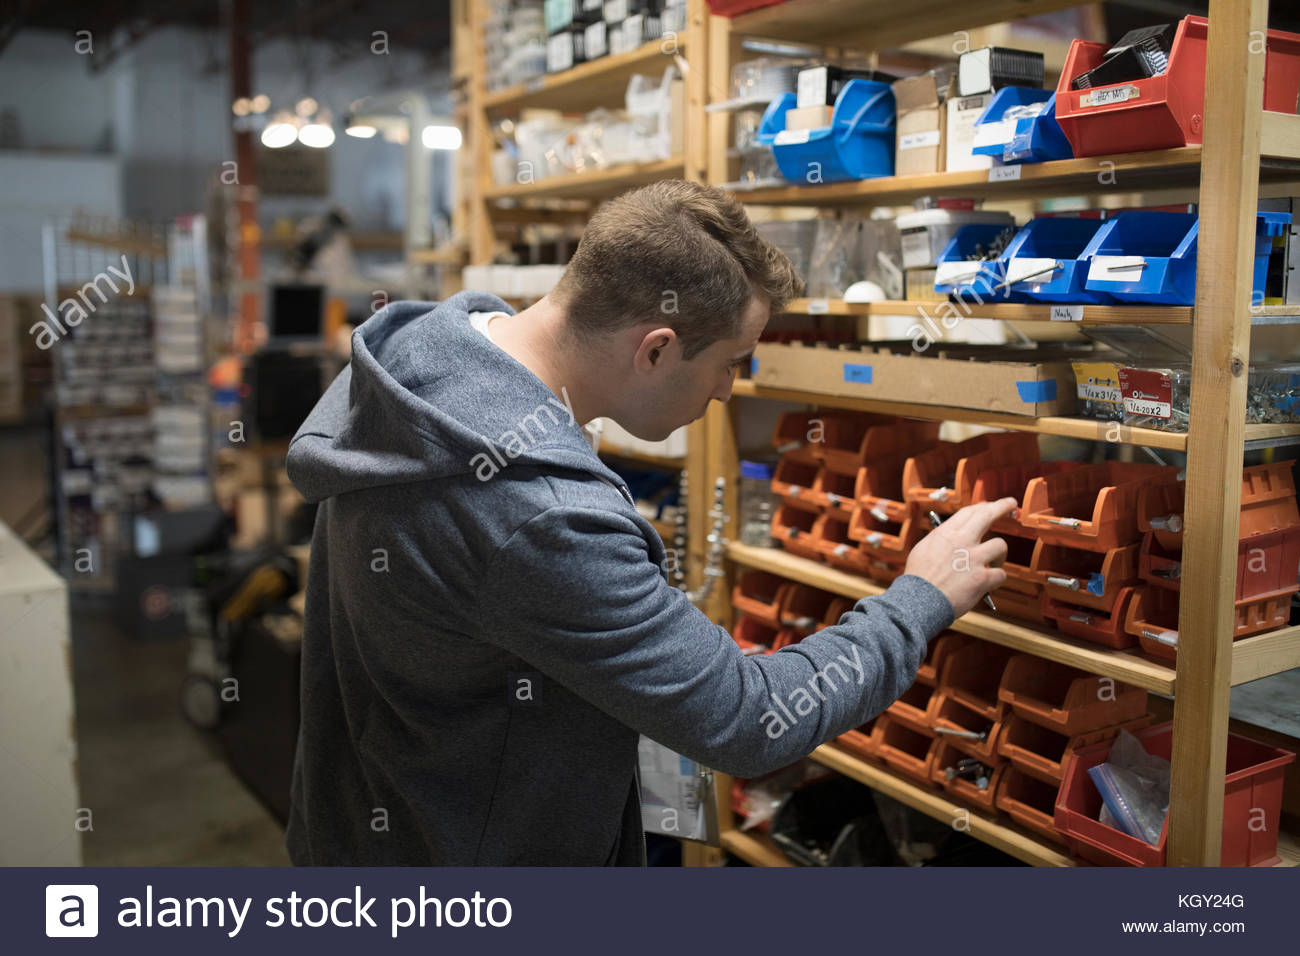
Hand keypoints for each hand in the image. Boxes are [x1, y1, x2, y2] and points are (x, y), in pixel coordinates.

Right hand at [903, 498, 1015, 617]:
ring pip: (1001, 545)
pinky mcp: (982, 578)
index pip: (969, 512)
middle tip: (1011, 505)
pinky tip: (990, 583)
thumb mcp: (923, 549)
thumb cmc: (919, 579)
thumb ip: (941, 540)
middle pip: (987, 515)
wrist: (919, 601)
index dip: (983, 506)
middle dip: (1002, 506)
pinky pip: (1001, 574)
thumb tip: (952, 536)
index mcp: (945, 533)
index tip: (989, 506)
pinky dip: (997, 578)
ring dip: (999, 554)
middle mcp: (961, 541)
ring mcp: (973, 559)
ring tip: (993, 563)